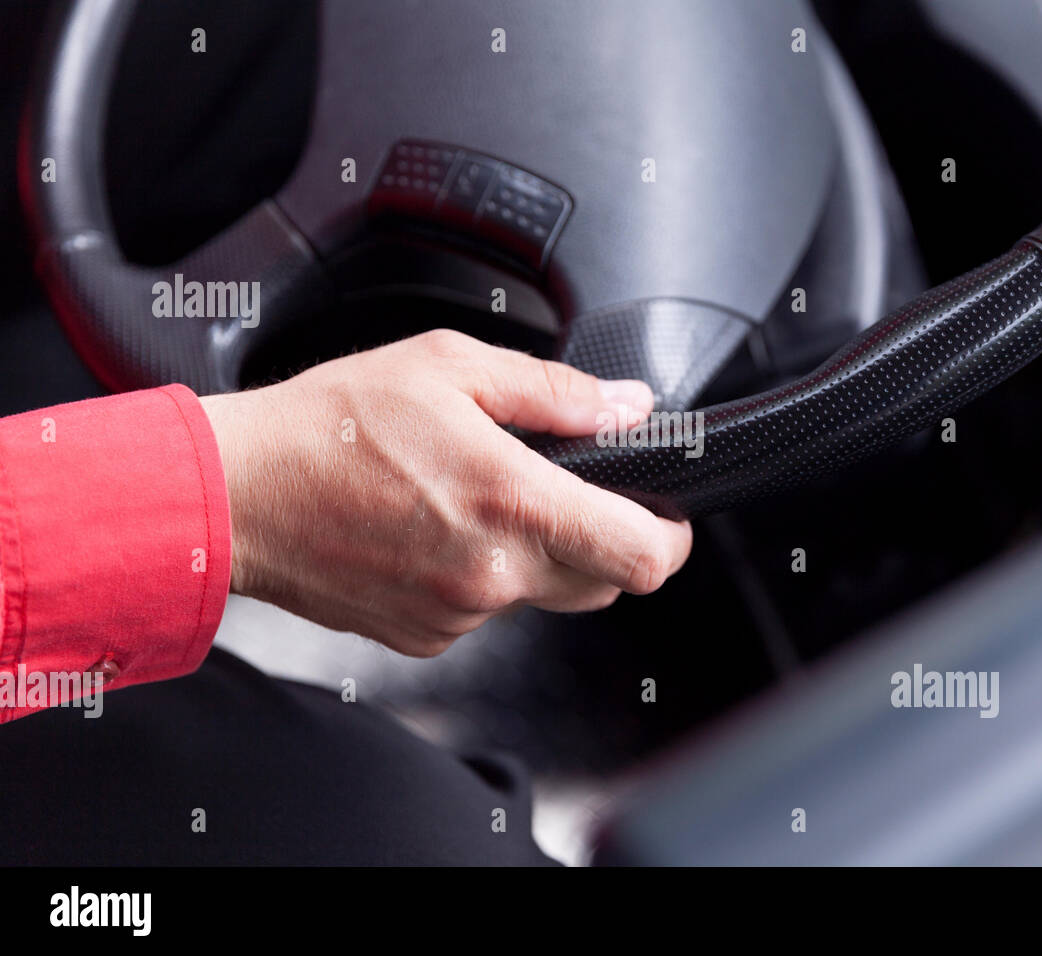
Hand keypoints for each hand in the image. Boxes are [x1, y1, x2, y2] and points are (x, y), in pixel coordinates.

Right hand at [198, 329, 691, 656]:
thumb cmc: (329, 425)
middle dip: (605, 541)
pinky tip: (436, 531)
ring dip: (536, 554)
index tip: (664, 516)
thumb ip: (555, 393)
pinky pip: (488, 612)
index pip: (642, 557)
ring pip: (544, 595)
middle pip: (604, 582)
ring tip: (476, 499)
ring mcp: (459, 614)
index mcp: (512, 502)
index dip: (670, 538)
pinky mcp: (427, 637)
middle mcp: (493, 573)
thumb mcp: (451, 368)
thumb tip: (626, 405)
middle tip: (567, 492)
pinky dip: (483, 577)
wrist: (236, 495)